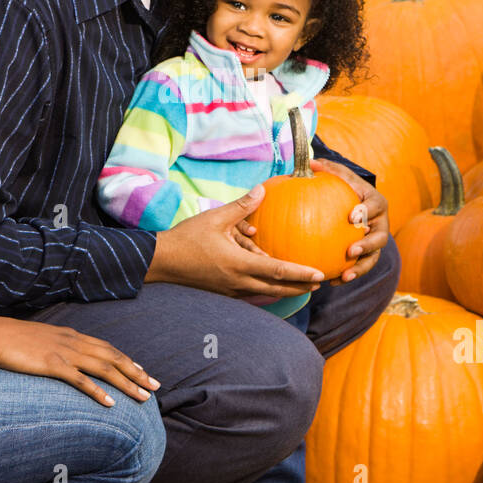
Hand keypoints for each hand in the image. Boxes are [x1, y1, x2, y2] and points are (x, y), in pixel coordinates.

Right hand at [0, 315, 159, 407]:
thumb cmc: (12, 339)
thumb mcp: (41, 339)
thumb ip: (56, 346)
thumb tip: (65, 357)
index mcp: (71, 335)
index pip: (107, 348)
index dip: (128, 360)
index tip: (144, 371)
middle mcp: (73, 342)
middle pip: (114, 358)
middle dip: (137, 373)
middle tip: (156, 387)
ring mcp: (64, 353)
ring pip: (104, 369)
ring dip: (127, 384)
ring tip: (143, 398)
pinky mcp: (52, 365)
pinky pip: (81, 380)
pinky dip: (98, 391)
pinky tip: (111, 403)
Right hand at [147, 184, 325, 298]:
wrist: (162, 262)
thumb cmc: (187, 238)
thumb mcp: (215, 218)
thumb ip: (241, 206)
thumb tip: (262, 190)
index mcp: (238, 264)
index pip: (276, 271)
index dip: (300, 274)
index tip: (319, 275)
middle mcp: (238, 281)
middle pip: (276, 289)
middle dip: (300, 287)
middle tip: (320, 284)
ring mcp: (231, 290)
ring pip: (265, 293)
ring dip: (285, 289)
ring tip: (303, 285)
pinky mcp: (224, 291)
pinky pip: (251, 292)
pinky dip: (267, 288)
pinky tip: (273, 284)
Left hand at [311, 158, 388, 283]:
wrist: (356, 205)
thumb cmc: (346, 188)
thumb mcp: (340, 178)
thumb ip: (328, 170)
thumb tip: (311, 162)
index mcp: (376, 202)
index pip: (375, 206)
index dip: (366, 212)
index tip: (352, 216)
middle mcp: (380, 224)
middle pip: (380, 237)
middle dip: (367, 245)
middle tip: (350, 250)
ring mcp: (376, 241)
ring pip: (373, 257)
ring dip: (360, 268)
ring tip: (345, 275)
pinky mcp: (368, 255)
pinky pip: (361, 268)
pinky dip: (349, 275)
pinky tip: (333, 282)